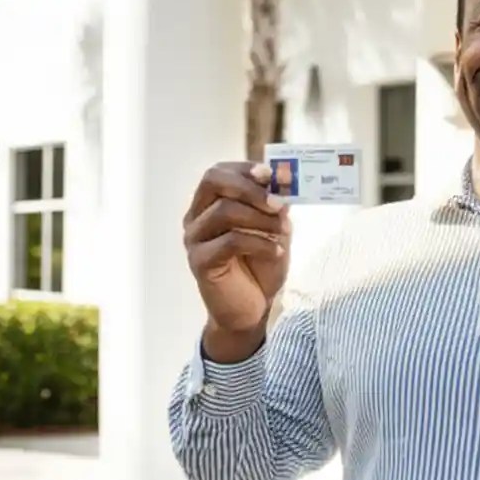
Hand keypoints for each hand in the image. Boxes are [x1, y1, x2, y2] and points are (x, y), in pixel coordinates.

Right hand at [183, 161, 290, 360]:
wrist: (251, 310)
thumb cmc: (261, 266)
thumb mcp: (274, 229)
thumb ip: (276, 206)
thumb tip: (285, 183)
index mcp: (210, 204)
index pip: (218, 172)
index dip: (244, 169)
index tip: (271, 174)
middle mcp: (196, 217)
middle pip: (213, 181)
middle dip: (249, 187)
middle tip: (278, 202)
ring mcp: (194, 239)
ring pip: (224, 210)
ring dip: (260, 218)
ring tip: (282, 232)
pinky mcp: (200, 262)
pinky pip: (230, 241)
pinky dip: (259, 242)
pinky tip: (276, 251)